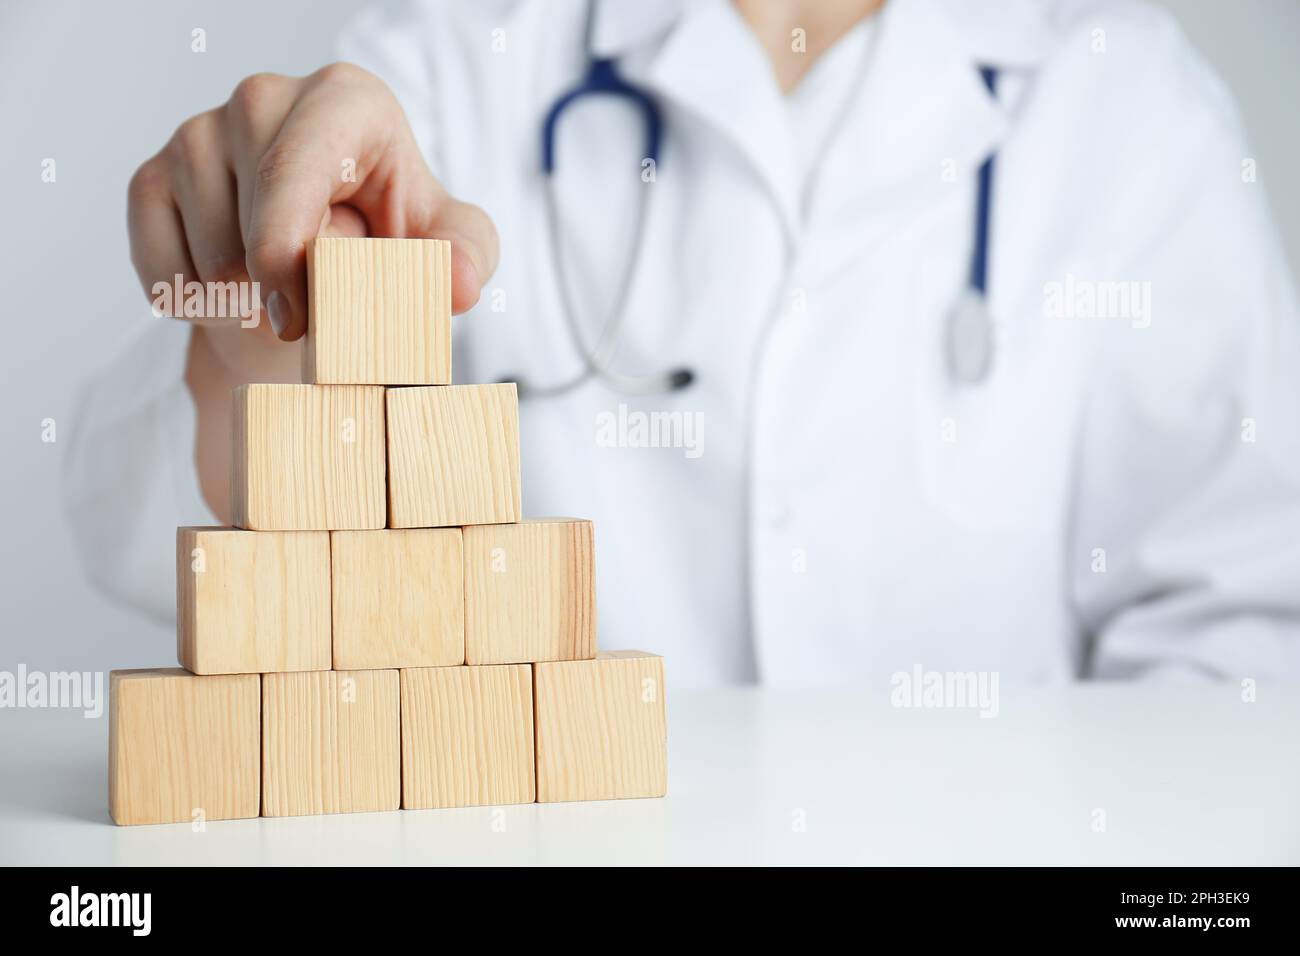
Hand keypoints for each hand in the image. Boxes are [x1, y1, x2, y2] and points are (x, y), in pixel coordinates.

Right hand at [127, 64, 498, 520]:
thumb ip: (466, 258)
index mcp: (344, 101)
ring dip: (248, 308)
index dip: (288, 257)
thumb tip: (460, 286)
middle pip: (250, 228)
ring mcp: (199, 133)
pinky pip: (161, 270)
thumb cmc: (392, 240)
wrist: (328, 266)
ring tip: (286, 294)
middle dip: (284, 294)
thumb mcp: (446, 246)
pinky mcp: (153, 176)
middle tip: (319, 310)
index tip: (301, 322)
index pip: (292, 173)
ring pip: (208, 261)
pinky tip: (237, 298)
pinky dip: (198, 307)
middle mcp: (264, 100)